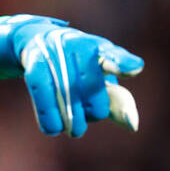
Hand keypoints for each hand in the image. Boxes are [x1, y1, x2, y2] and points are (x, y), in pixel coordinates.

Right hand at [0, 14, 143, 136]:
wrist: (37, 42)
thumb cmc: (77, 67)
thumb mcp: (100, 80)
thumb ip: (118, 102)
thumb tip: (132, 126)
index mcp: (98, 47)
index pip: (112, 56)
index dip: (122, 63)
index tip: (134, 68)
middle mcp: (77, 45)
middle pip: (94, 95)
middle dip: (94, 111)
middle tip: (86, 111)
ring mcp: (55, 53)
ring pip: (70, 102)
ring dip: (73, 123)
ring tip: (72, 127)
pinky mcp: (35, 65)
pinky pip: (45, 100)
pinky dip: (51, 121)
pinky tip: (54, 128)